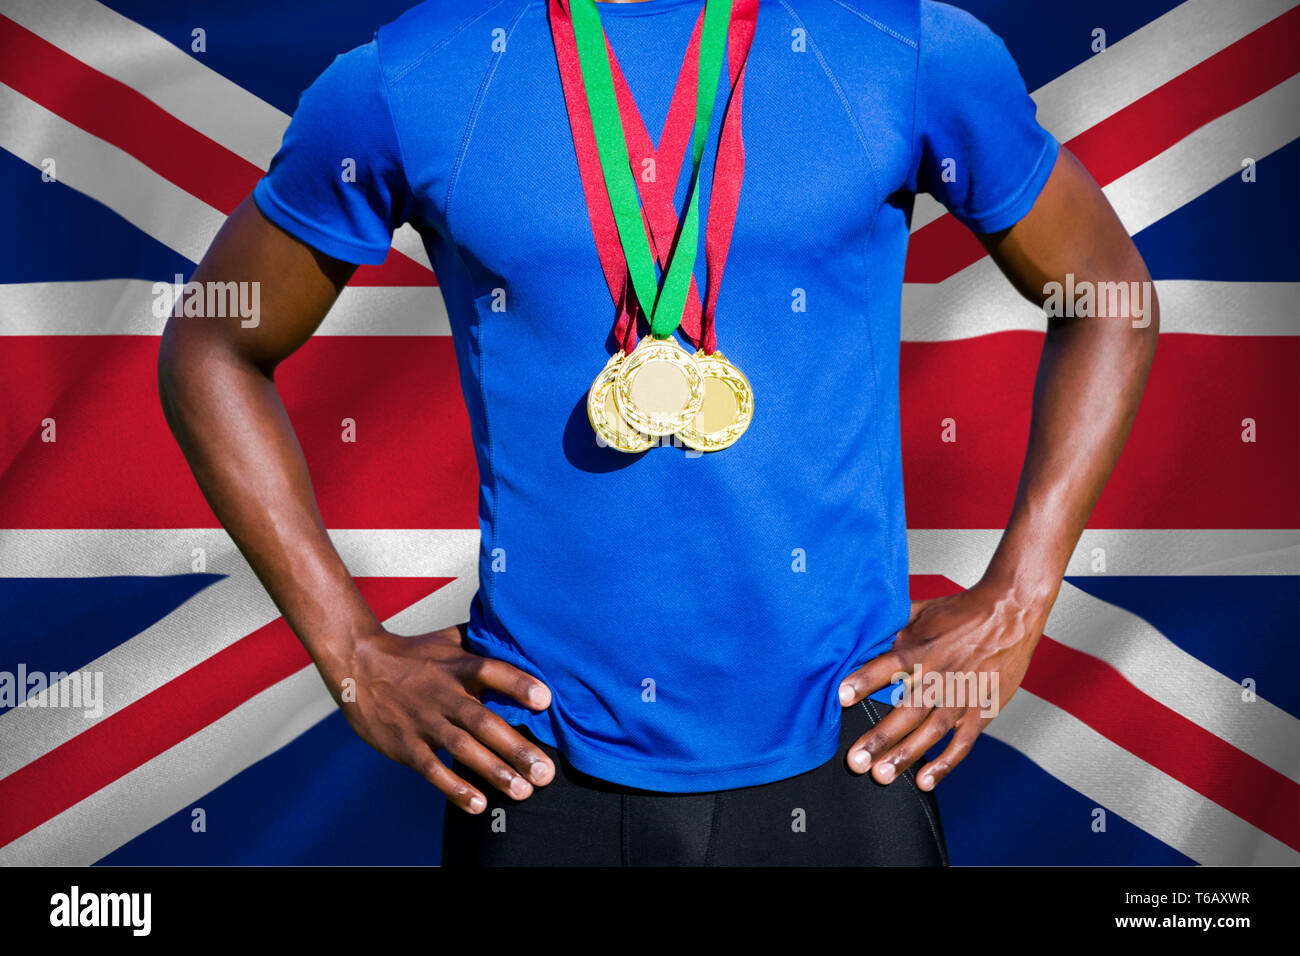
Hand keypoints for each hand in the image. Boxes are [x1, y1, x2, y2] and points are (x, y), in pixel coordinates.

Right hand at [316, 624, 554, 813]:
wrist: (358, 664)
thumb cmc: (414, 653)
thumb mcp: (450, 638)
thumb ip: (484, 640)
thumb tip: (522, 632)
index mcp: (459, 666)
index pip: (492, 671)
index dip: (518, 684)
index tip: (545, 700)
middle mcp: (444, 694)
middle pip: (483, 721)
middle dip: (516, 748)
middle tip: (545, 772)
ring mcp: (424, 721)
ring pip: (462, 749)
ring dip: (493, 772)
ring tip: (521, 791)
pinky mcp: (405, 744)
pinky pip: (432, 769)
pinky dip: (455, 788)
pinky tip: (478, 805)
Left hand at [836, 582, 1050, 790]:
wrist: (1010, 612)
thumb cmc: (960, 611)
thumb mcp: (920, 611)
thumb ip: (890, 627)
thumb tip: (858, 633)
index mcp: (922, 649)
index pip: (889, 665)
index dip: (865, 680)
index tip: (841, 697)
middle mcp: (941, 674)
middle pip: (908, 709)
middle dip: (880, 737)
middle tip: (855, 761)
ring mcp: (963, 695)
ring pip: (933, 731)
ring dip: (907, 755)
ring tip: (882, 776)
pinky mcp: (983, 709)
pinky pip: (963, 741)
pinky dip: (946, 763)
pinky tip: (925, 780)